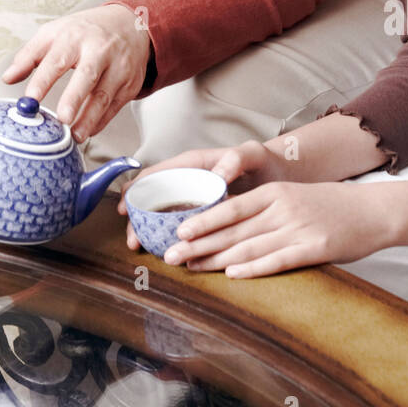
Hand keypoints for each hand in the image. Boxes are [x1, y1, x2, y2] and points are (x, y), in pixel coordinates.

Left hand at [0, 4, 149, 140]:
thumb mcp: (55, 33)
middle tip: (62, 118)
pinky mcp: (129, 84)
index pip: (57, 59)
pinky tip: (88, 130)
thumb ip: (29, 56)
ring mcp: (118, 67)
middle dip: (74, 98)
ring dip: (89, 118)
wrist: (129, 25)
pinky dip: (101, 121)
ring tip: (75, 136)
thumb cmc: (86, 31)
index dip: (43, 80)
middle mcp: (99, 50)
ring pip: (104, 95)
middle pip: (87, 74)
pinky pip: (115, 106)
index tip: (31, 98)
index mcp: (75, 37)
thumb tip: (8, 78)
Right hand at [118, 142, 289, 250]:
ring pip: (164, 215)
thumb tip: (218, 174)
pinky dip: (169, 237)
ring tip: (142, 249)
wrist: (282, 178)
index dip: (136, 188)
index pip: (157, 173)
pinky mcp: (206, 216)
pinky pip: (182, 226)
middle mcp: (190, 181)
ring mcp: (196, 200)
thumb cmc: (266, 162)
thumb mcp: (253, 154)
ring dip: (149, 230)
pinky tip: (165, 251)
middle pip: (154, 197)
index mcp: (195, 163)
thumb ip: (236, 159)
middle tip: (133, 240)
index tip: (125, 207)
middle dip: (138, 217)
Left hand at [160, 180, 393, 276]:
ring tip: (191, 269)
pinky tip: (233, 274)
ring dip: (217, 259)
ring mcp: (298, 228)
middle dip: (198, 243)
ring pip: (249, 245)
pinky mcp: (315, 248)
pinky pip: (279, 259)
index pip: (230, 207)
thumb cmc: (330, 206)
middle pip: (233, 228)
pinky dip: (254, 268)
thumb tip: (230, 231)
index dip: (202, 220)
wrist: (373, 210)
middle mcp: (282, 208)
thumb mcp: (294, 197)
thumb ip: (266, 210)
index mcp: (275, 193)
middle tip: (170, 256)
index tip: (177, 232)